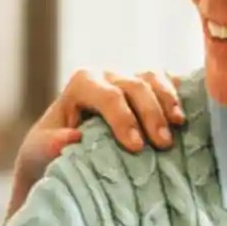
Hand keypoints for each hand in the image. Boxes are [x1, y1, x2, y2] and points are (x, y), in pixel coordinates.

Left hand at [8, 69, 183, 214]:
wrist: (64, 149)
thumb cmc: (50, 150)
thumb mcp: (39, 151)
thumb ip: (51, 144)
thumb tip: (73, 139)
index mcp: (83, 83)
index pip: (107, 95)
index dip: (123, 118)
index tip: (136, 147)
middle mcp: (108, 75)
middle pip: (135, 85)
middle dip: (151, 114)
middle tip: (163, 145)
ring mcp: (131, 77)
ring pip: (155, 78)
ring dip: (169, 102)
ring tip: (179, 126)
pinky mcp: (150, 87)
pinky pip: (169, 82)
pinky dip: (179, 95)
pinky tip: (187, 116)